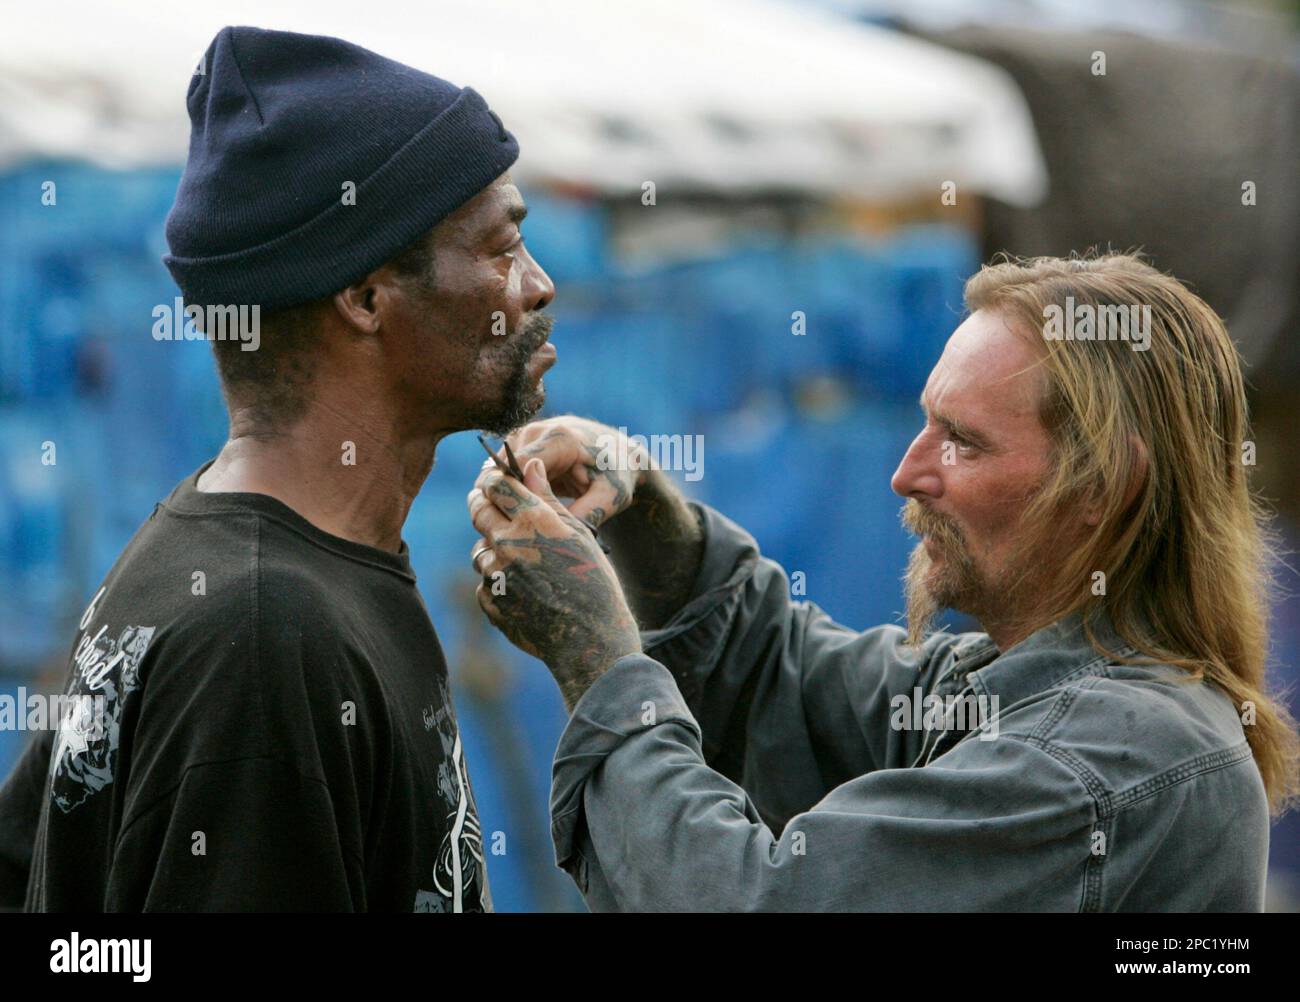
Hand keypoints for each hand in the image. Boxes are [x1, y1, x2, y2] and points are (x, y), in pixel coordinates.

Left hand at [467, 455, 641, 710]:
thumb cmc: (593, 580)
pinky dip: (497, 583)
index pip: (497, 483)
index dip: (496, 480)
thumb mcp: (578, 532)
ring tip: (523, 562)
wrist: (590, 637)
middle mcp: (508, 542)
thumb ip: (546, 497)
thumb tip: (529, 466)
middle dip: (484, 506)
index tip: (500, 483)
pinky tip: (524, 591)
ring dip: (493, 550)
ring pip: (480, 549)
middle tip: (497, 511)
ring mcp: (495, 573)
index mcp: (533, 518)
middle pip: (478, 510)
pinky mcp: (490, 600)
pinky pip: (484, 583)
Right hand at [502, 416, 651, 530]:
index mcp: (559, 438)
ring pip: (494, 473)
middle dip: (502, 502)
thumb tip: (555, 540)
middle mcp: (536, 431)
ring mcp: (524, 436)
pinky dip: (505, 494)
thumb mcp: (611, 497)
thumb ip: (585, 515)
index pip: (514, 468)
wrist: (620, 454)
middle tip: (512, 534)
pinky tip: (518, 515)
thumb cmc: (618, 475)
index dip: (509, 499)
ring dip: (501, 499)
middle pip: (498, 470)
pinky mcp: (519, 446)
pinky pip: (500, 474)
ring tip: (515, 526)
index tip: (515, 528)